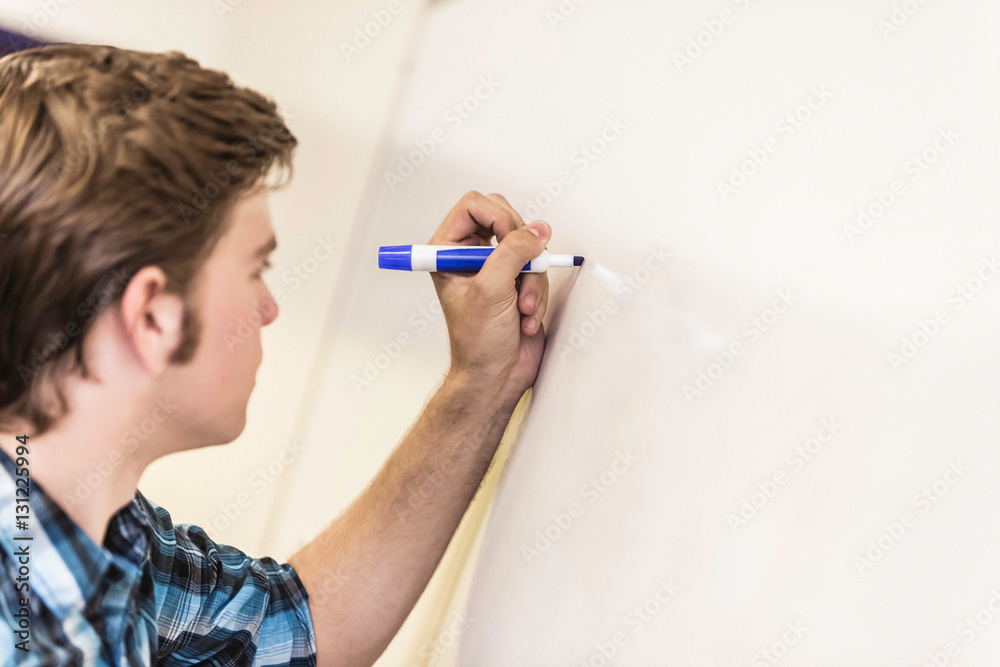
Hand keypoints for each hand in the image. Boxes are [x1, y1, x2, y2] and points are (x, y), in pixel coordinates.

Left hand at [428, 191, 551, 407]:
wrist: (495, 376)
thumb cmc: (477, 343)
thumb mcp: (491, 291)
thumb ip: (512, 253)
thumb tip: (536, 231)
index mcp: (447, 251)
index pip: (473, 206)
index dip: (497, 215)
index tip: (510, 237)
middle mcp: (471, 255)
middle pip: (505, 217)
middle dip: (520, 249)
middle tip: (519, 272)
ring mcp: (496, 268)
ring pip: (527, 246)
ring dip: (531, 279)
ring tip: (521, 308)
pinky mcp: (518, 282)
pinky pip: (539, 269)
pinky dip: (538, 293)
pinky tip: (526, 316)